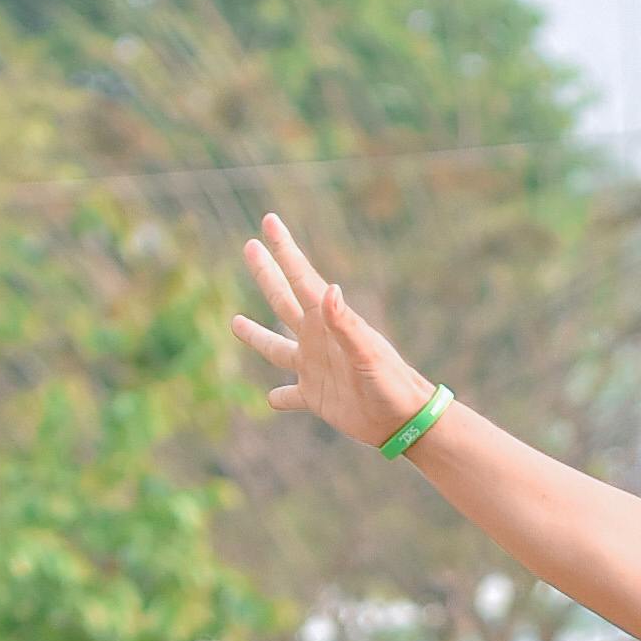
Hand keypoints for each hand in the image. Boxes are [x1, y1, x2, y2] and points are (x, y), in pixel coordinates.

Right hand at [234, 213, 437, 448]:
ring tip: (236, 322)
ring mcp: (314, 369)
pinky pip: (290, 395)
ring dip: (256, 336)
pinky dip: (279, 397)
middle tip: (250, 246)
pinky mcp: (315, 398)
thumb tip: (329, 288)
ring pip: (275, 349)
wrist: (404, 419)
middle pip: (282, 301)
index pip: (300, 277)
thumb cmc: (391, 383)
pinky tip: (271, 398)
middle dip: (267, 274)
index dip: (284, 249)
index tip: (269, 221)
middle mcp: (316, 341)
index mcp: (327, 323)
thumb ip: (345, 324)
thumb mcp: (367, 353)